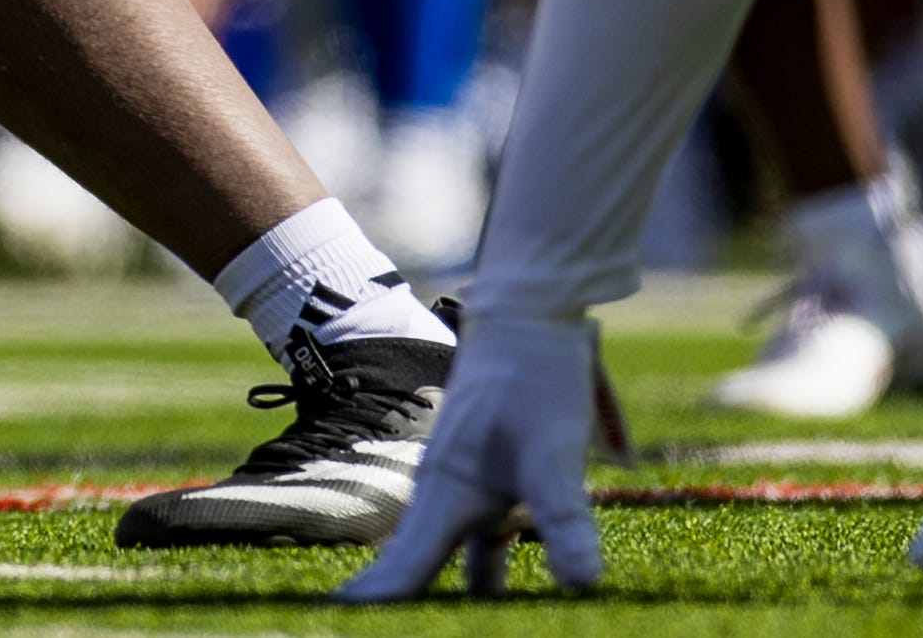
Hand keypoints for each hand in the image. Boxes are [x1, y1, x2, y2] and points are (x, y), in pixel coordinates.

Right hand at [342, 311, 606, 599]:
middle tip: (372, 625)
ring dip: (452, 599)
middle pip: (419, 568)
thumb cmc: (533, 377)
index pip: (405, 564)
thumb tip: (581, 584)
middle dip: (403, 604)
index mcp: (446, 491)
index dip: (375, 598)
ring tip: (449, 627)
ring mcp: (472, 490)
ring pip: (455, 561)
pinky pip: (487, 546)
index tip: (341, 620)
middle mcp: (449, 496)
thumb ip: (564, 520)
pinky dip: (489, 577)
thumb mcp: (554, 452)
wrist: (532, 315)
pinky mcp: (498, 484)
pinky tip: (508, 603)